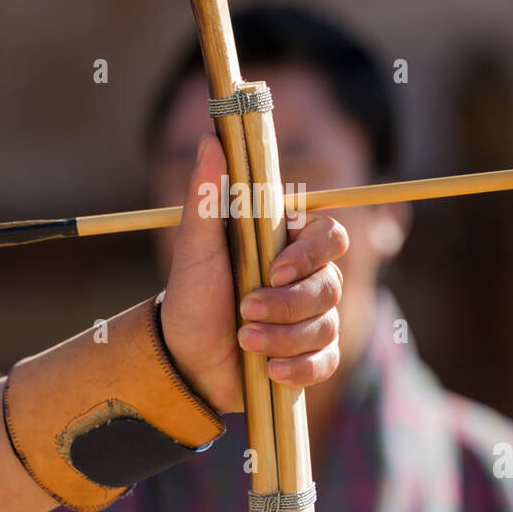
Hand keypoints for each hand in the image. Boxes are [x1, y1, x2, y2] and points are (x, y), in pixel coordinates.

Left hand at [160, 134, 346, 413]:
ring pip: (326, 324)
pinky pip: (326, 360)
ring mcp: (313, 319)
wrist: (182, 359)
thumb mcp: (195, 248)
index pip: (329, 235)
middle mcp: (307, 278)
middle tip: (245, 310)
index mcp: (287, 245)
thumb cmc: (191, 296)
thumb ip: (206, 196)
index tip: (275, 269)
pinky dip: (300, 367)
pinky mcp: (312, 356)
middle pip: (329, 284)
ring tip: (244, 340)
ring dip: (283, 337)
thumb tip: (211, 141)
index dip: (310, 253)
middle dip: (288, 303)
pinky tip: (270, 370)